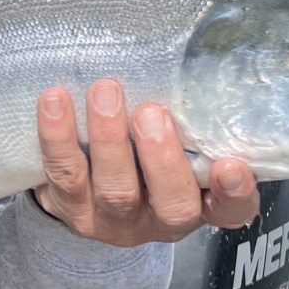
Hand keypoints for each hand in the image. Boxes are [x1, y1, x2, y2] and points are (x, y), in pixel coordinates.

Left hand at [32, 79, 258, 246]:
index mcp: (199, 203)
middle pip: (171, 204)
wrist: (85, 186)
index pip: (230, 210)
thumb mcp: (177, 143)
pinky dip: (58, 137)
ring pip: (114, 190)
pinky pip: (63, 175)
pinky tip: (54, 100)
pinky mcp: (70, 209)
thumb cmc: (144, 153)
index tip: (230, 166)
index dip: (234, 194)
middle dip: (161, 159)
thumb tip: (193, 68)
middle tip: (151, 113)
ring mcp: (113, 220)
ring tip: (104, 92)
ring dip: (109, 140)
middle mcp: (160, 220)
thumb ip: (191, 122)